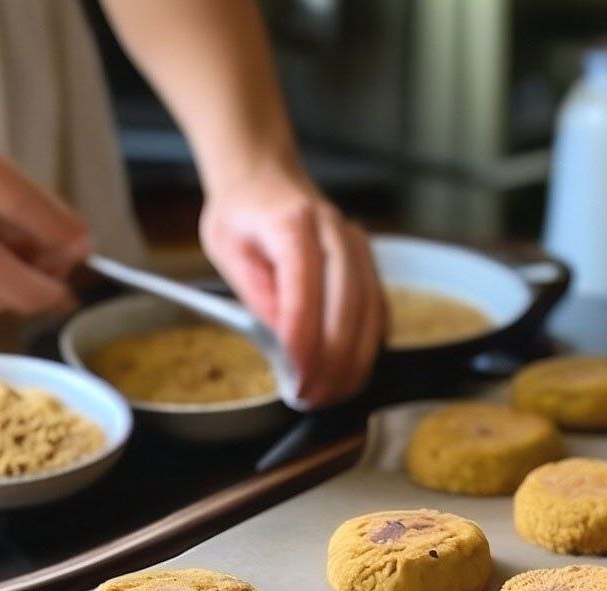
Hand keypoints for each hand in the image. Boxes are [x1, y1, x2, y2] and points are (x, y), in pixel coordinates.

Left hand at [200, 171, 384, 407]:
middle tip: (312, 397)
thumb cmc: (242, 216)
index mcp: (293, 223)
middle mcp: (334, 231)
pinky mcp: (368, 263)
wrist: (264, 177)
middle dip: (332, 360)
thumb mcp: (228, 253)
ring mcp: (358, 246)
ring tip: (331, 394)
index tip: (297, 376)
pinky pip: (378, 310)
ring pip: (370, 312)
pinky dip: (368, 346)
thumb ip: (258, 296)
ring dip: (354, 361)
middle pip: (347, 305)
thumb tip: (285, 344)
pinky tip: (351, 372)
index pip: (305, 289)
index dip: (303, 339)